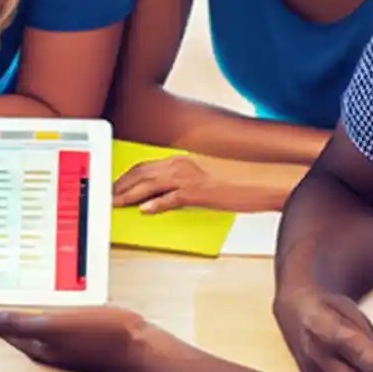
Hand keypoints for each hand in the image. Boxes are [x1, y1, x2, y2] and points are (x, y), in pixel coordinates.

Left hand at [0, 307, 157, 371]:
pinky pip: (61, 327)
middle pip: (21, 332)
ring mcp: (70, 349)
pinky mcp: (87, 343)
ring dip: (31, 315)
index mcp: (39, 347)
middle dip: (10, 315)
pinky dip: (53, 315)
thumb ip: (22, 322)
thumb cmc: (105, 336)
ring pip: (42, 330)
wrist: (144, 351)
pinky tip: (60, 306)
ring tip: (24, 298)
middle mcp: (52, 351)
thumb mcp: (58, 324)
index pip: (7, 330)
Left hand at [112, 155, 278, 212]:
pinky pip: (171, 199)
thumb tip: (167, 195)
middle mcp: (182, 165)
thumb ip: (185, 182)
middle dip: (121, 185)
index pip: (147, 166)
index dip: (127, 177)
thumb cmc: (241, 180)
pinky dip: (156, 205)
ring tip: (115, 204)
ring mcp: (189, 178)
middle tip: (107, 195)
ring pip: (150, 185)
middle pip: (142, 174)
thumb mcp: (207, 177)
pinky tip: (145, 211)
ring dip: (130, 195)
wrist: (265, 179)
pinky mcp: (199, 193)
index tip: (115, 185)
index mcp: (184, 160)